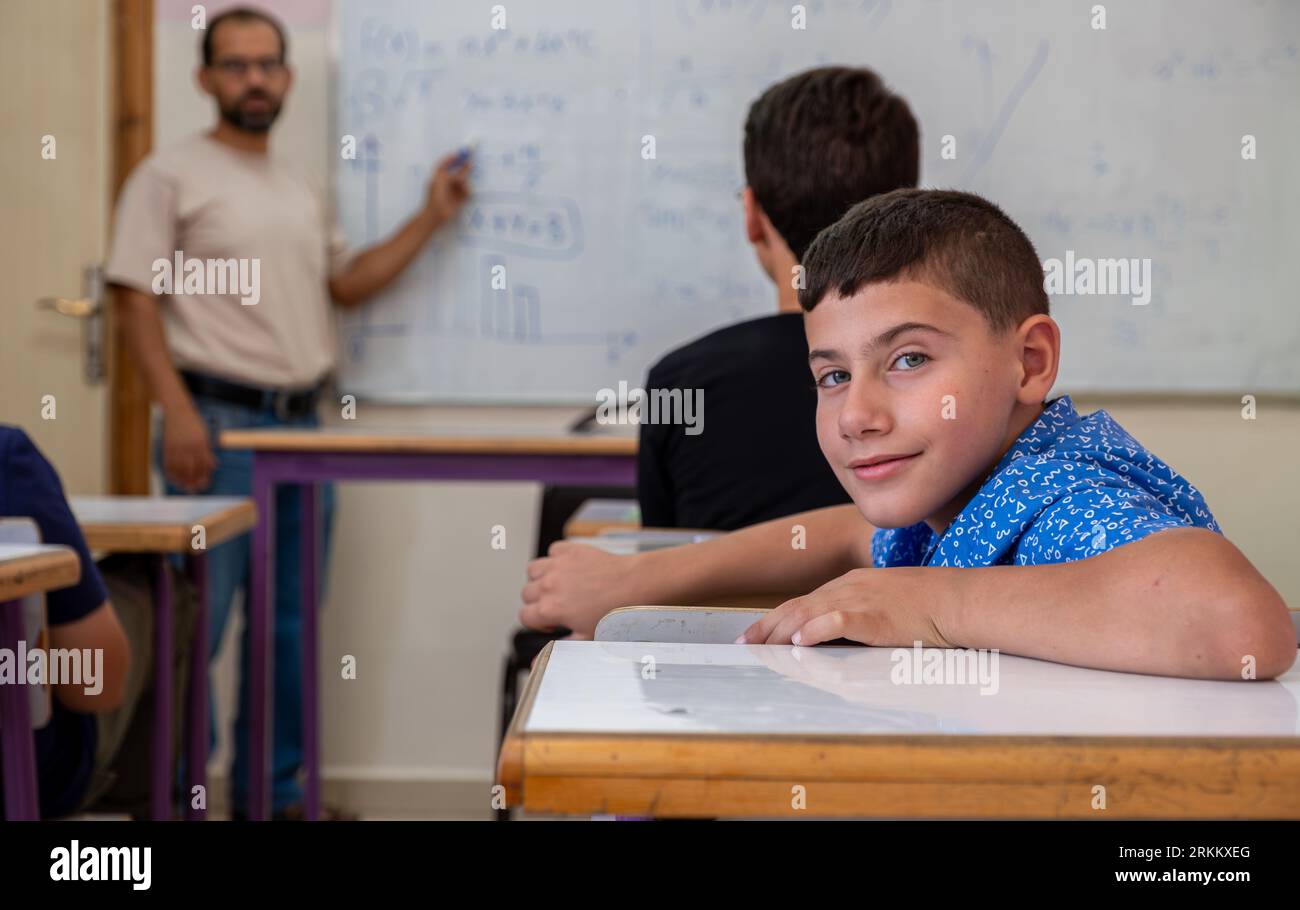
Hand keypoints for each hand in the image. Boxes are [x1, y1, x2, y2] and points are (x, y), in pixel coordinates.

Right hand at [162, 404, 216, 492]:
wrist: (177, 410)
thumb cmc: (194, 424)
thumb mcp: (205, 436)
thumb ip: (208, 451)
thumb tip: (215, 466)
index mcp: (201, 444)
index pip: (204, 464)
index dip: (205, 476)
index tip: (205, 484)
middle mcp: (189, 446)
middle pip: (192, 468)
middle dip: (194, 481)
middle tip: (195, 490)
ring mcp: (177, 447)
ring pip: (180, 468)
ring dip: (182, 480)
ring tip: (185, 488)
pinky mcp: (167, 447)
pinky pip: (168, 463)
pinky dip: (171, 473)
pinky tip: (174, 480)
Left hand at [424, 151, 472, 223]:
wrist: (436, 214)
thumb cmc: (435, 196)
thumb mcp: (443, 181)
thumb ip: (455, 174)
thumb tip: (465, 167)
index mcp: (438, 177)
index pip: (444, 164)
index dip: (451, 158)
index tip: (460, 153)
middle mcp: (446, 182)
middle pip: (456, 172)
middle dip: (463, 167)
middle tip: (471, 161)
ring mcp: (453, 190)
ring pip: (463, 181)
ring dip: (464, 182)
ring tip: (463, 185)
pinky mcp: (459, 199)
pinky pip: (466, 191)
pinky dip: (467, 190)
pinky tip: (465, 191)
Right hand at [519, 541, 643, 637]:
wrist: (635, 585)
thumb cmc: (615, 613)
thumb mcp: (586, 637)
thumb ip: (558, 648)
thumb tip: (537, 663)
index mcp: (550, 608)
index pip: (525, 616)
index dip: (538, 622)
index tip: (553, 622)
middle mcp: (549, 585)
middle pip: (526, 593)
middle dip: (538, 601)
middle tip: (559, 606)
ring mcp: (558, 565)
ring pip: (533, 570)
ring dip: (541, 578)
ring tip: (560, 586)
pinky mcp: (570, 550)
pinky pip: (553, 551)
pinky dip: (557, 558)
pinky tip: (569, 568)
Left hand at [736, 566, 962, 647]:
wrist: (958, 599)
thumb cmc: (928, 605)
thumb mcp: (886, 603)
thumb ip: (858, 616)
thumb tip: (833, 634)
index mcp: (851, 585)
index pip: (802, 602)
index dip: (774, 619)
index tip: (754, 634)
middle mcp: (849, 588)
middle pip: (796, 606)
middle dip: (767, 626)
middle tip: (745, 645)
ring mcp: (861, 600)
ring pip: (810, 613)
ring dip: (781, 631)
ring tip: (761, 647)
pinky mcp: (876, 616)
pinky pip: (840, 620)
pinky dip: (818, 629)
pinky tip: (801, 640)